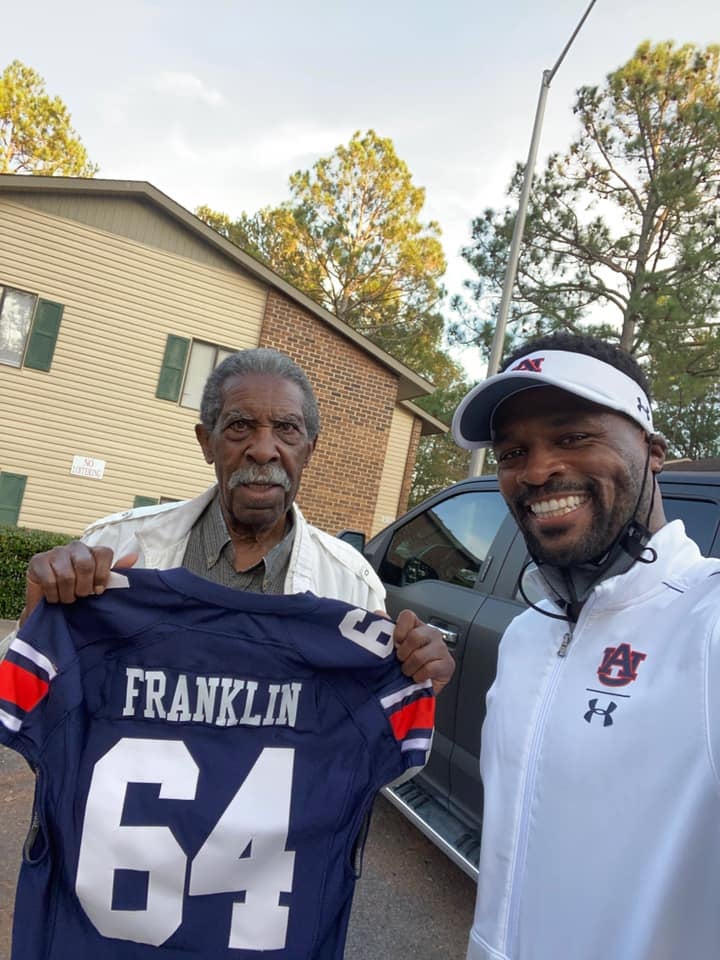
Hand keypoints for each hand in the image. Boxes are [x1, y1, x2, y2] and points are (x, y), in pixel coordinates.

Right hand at [19, 542, 138, 625]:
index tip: (98, 591)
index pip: (104, 553)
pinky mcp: (37, 561)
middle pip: (86, 564)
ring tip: (67, 598)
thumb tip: (134, 556)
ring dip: (68, 595)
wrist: (50, 605)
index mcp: (92, 551)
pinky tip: (54, 597)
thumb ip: (116, 573)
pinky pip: (49, 580)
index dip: (102, 575)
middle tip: (80, 596)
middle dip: (84, 588)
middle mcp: (75, 547)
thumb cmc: (78, 592)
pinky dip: (53, 595)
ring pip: (67, 575)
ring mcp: (55, 552)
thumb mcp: (99, 585)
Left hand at [390, 609, 454, 694]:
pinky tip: (418, 677)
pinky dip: (419, 676)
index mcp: (417, 626)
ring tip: (409, 671)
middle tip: (401, 660)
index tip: (395, 643)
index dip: (399, 629)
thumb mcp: (393, 647)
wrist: (418, 687)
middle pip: (414, 636)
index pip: (408, 616)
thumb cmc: (406, 665)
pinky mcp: (447, 664)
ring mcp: (441, 648)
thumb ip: (386, 629)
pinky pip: (429, 669)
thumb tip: (379, 613)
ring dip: (409, 668)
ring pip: (420, 656)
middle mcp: (431, 634)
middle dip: (403, 653)